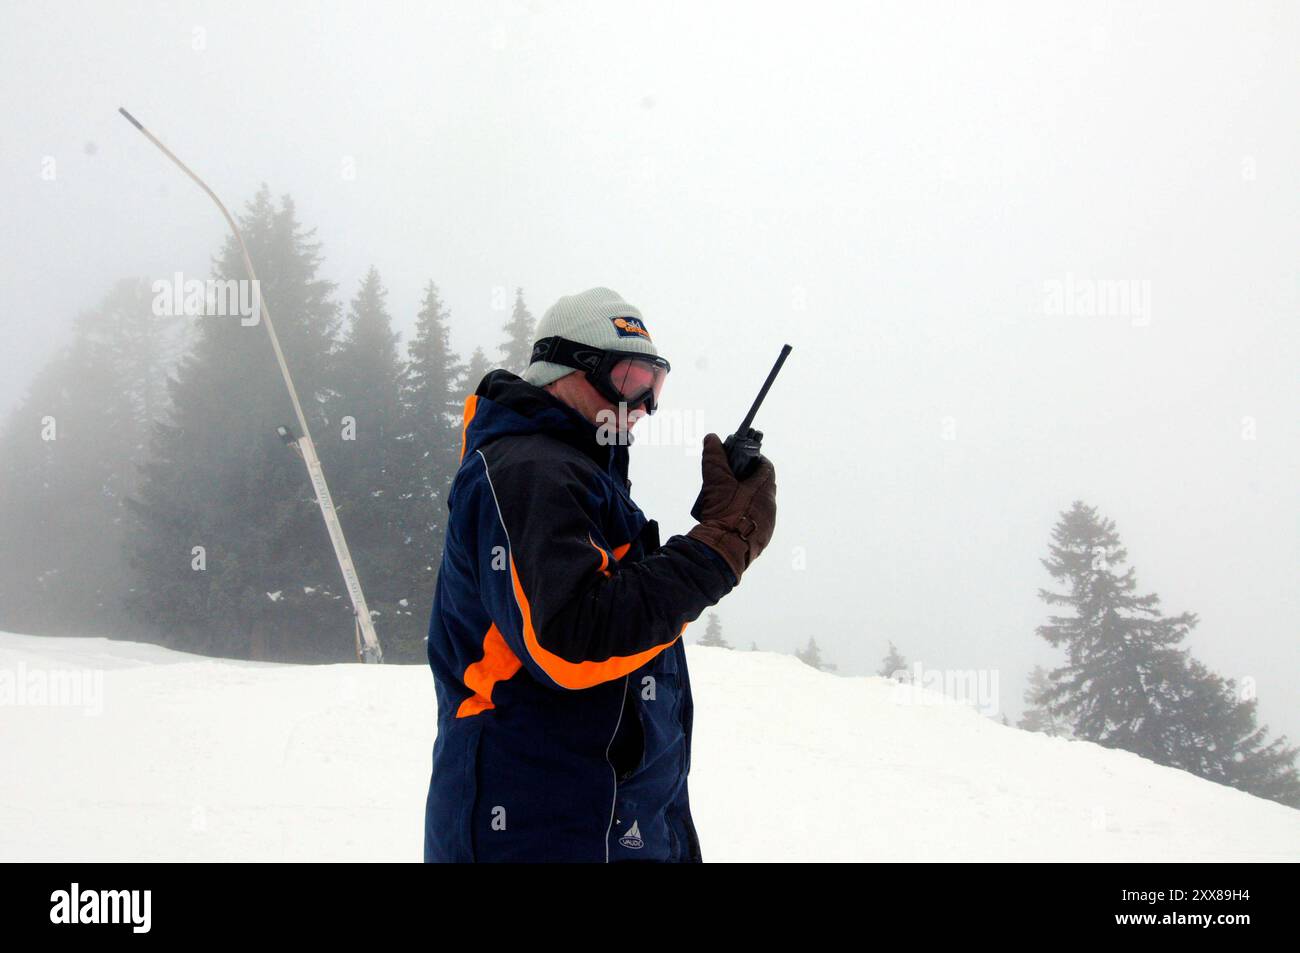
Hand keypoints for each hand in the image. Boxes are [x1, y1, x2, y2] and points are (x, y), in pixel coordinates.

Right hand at [685, 433, 775, 583]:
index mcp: (765, 489)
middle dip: (746, 480)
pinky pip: (755, 523)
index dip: (752, 460)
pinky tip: (730, 519)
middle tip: (728, 480)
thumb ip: (714, 458)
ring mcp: (768, 524)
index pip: (766, 466)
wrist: (724, 550)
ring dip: (746, 500)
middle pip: (762, 486)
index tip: (739, 459)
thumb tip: (712, 439)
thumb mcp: (716, 481)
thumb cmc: (725, 513)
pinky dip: (744, 517)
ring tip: (726, 501)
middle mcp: (770, 506)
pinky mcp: (761, 539)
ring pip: (758, 506)